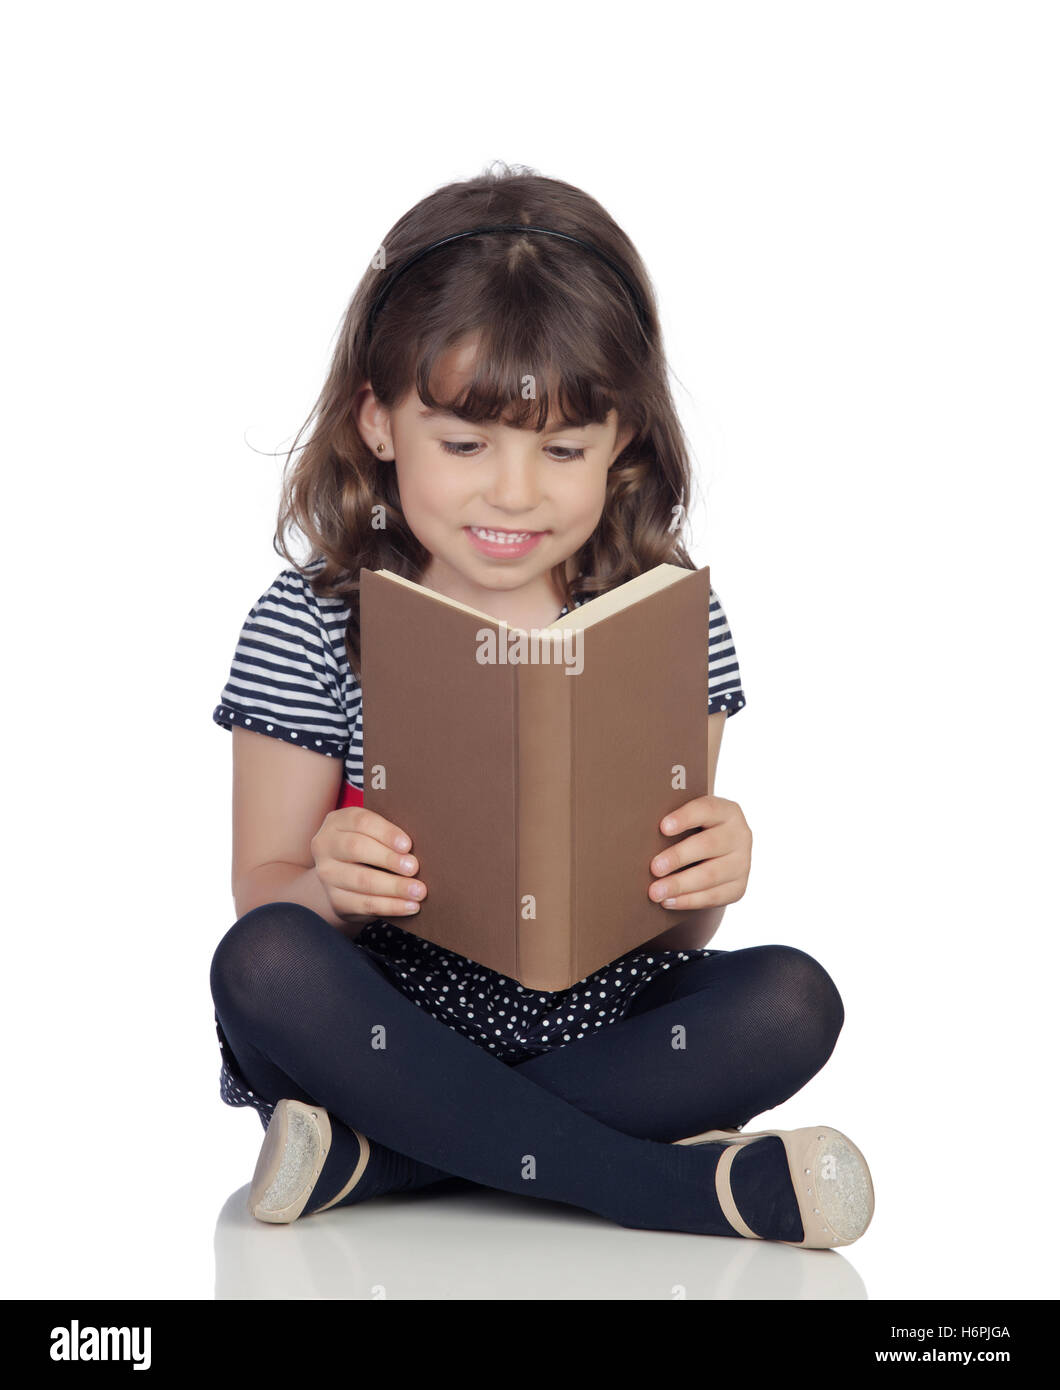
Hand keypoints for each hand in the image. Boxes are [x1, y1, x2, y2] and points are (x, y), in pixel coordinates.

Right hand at [310, 807, 426, 922]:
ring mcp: (327, 874)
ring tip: (418, 891)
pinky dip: (391, 906)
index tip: (408, 845)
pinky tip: (410, 906)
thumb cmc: (370, 847)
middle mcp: (325, 845)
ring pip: (361, 880)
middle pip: (357, 848)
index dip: (386, 833)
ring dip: (394, 887)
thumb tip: (421, 845)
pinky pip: (364, 904)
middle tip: (414, 868)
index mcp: (338, 821)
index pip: (361, 822)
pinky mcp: (335, 900)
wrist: (346, 878)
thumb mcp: (373, 833)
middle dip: (388, 859)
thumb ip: (390, 835)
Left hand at [647, 795, 751, 909]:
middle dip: (679, 857)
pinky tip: (668, 901)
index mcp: (727, 811)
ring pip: (711, 875)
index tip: (663, 827)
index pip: (707, 809)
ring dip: (680, 885)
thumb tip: (638, 829)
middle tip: (654, 867)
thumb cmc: (692, 831)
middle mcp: (740, 835)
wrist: (715, 853)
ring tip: (655, 892)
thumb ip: (673, 820)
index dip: (685, 817)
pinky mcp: (739, 887)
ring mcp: (742, 862)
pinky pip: (714, 896)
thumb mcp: (689, 819)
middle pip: (709, 845)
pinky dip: (689, 901)